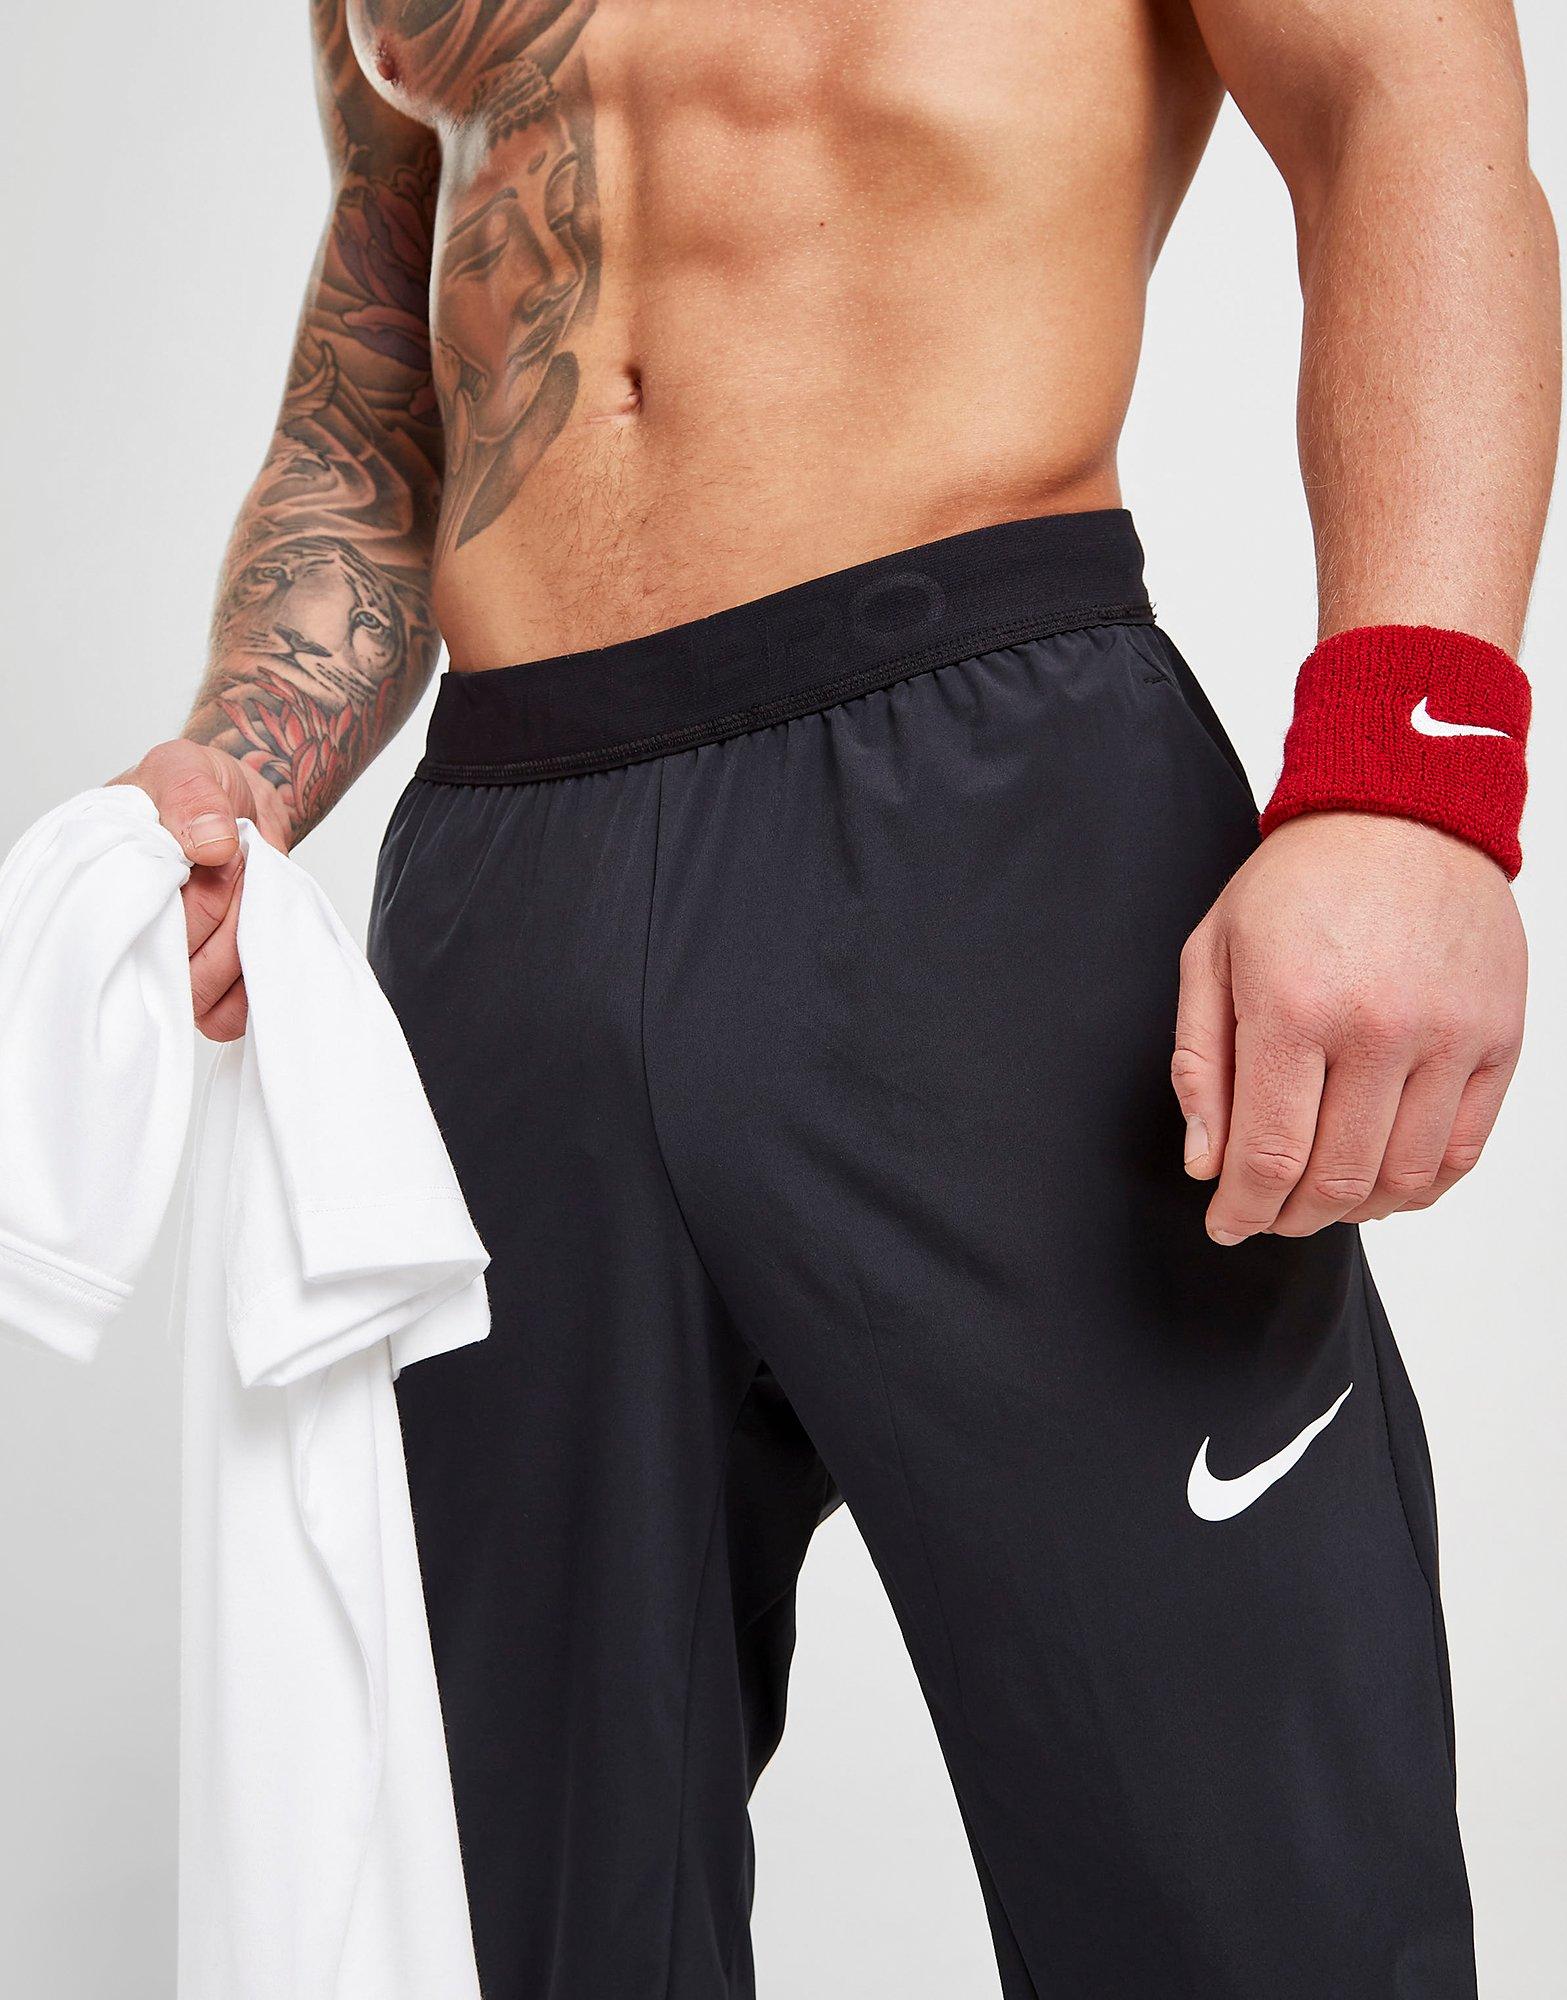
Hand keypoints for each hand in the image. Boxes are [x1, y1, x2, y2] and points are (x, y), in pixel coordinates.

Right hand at [110, 741, 290, 1042]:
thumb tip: (211, 844)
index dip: (193, 899)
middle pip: (179, 968)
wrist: (243, 806)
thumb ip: (192, 796)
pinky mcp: (213, 986)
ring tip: (245, 886)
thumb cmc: (202, 790)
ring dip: (242, 939)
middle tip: (237, 863)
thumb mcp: (188, 767)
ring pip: (206, 997)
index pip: (135, 932)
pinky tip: (259, 924)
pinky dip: (255, 976)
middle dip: (225, 912)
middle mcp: (133, 938)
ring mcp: (173, 966)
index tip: (221, 855)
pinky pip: (230, 1015)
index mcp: (108, 889)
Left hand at [1172, 813, 1525, 1242]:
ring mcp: (1448, 1036)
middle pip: (1336, 1178)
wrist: (1401, 813)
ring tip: (1321, 1199)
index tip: (1227, 1224)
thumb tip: (1206, 1161)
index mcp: (1295, 1007)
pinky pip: (1463, 1149)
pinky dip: (1421, 1186)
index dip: (1243, 1209)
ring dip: (1354, 1209)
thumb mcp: (1212, 953)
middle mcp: (1379, 1028)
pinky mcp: (1498, 1037)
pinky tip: (1385, 1182)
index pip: (1270, 1155)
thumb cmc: (1297, 882)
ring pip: (1403, 1177)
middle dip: (1290, 1216)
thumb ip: (1202, 1064)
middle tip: (1268, 1214)